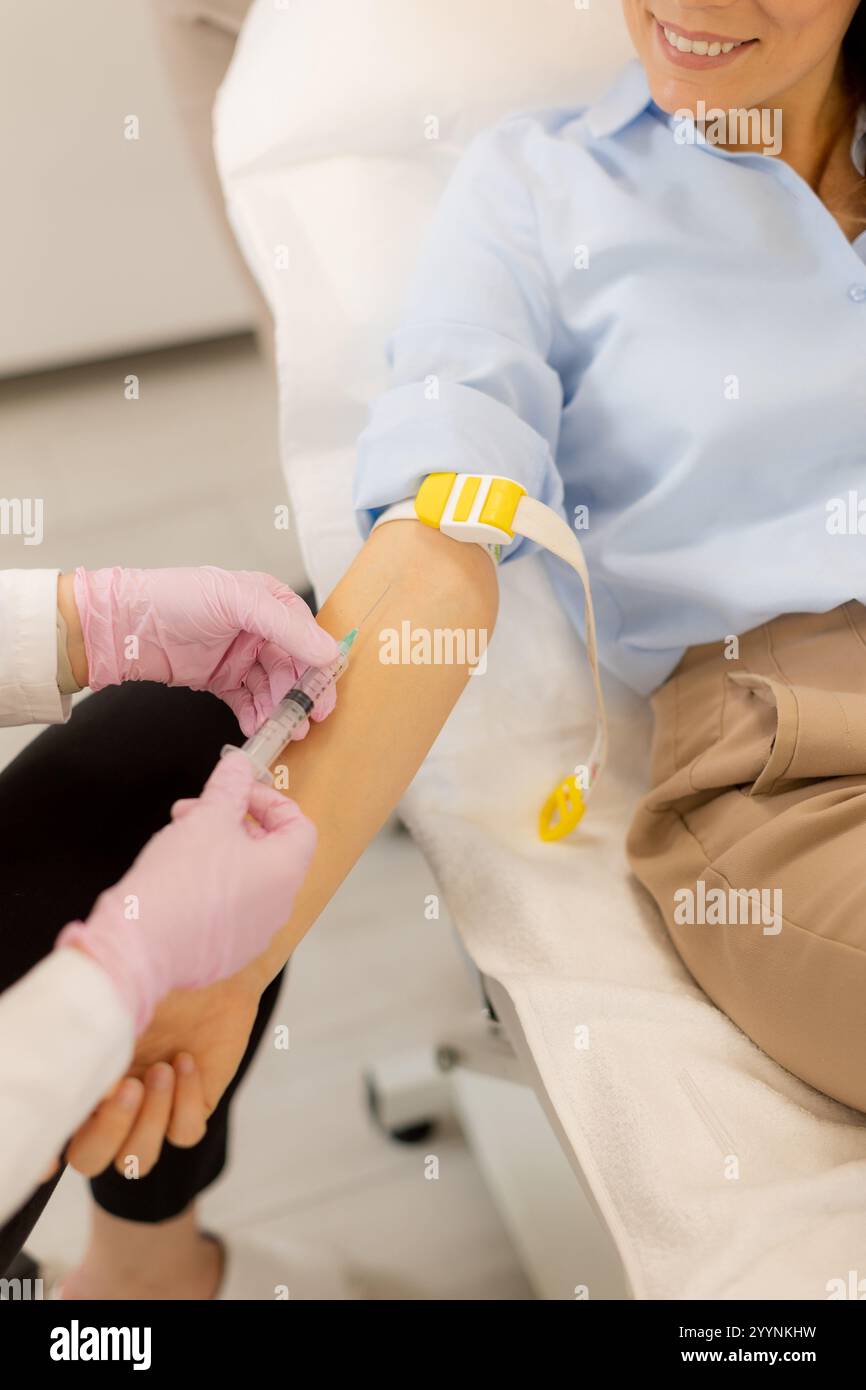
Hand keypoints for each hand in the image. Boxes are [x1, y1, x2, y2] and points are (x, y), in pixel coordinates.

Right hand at [55, 752, 315, 1031]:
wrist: (139, 949)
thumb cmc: (179, 882)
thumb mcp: (205, 819)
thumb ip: (229, 787)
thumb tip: (240, 765)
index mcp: (284, 871)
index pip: (299, 826)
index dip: (269, 802)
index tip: (237, 793)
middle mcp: (279, 906)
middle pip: (269, 851)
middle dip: (233, 823)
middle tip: (195, 811)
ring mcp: (255, 934)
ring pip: (247, 881)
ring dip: (220, 853)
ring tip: (179, 842)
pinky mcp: (228, 953)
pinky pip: (228, 912)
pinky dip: (210, 889)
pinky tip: (176, 882)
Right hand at [66, 974, 259, 1177]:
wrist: (214, 954)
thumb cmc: (155, 966)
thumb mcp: (110, 989)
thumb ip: (80, 1020)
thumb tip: (68, 1055)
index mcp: (84, 1074)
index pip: (55, 1132)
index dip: (46, 1154)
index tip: (56, 1150)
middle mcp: (115, 1097)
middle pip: (91, 1159)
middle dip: (108, 1133)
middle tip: (130, 1086)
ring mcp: (156, 1104)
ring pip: (139, 1159)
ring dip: (150, 1120)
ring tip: (163, 1069)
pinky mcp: (195, 1102)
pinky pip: (186, 1133)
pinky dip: (186, 1102)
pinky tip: (187, 1061)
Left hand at [71, 565, 338, 733]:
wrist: (124, 628)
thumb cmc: (175, 600)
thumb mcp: (236, 602)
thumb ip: (285, 627)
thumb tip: (328, 651)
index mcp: (267, 601)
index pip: (305, 635)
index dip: (318, 666)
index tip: (324, 693)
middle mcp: (257, 629)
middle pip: (292, 666)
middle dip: (300, 695)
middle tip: (306, 720)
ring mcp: (239, 655)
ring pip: (271, 688)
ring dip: (279, 709)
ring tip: (282, 729)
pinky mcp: (221, 680)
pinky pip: (247, 701)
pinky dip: (255, 716)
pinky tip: (258, 727)